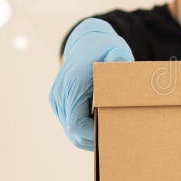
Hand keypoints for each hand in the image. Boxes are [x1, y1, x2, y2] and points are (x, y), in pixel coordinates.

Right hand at [49, 18, 133, 150]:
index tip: (115, 131)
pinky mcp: (59, 101)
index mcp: (72, 86)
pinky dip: (86, 129)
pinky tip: (105, 124)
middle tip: (120, 139)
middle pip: (73, 133)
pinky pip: (71, 123)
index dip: (94, 134)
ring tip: (114, 133)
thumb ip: (120, 58)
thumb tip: (122, 64)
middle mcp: (60, 95)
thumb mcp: (116, 50)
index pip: (77, 124)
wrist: (85, 40)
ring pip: (71, 132)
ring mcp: (57, 99)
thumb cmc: (103, 47)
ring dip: (90, 136)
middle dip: (96, 139)